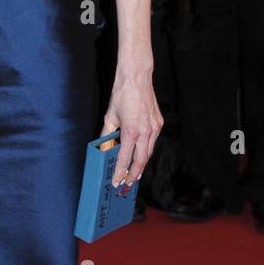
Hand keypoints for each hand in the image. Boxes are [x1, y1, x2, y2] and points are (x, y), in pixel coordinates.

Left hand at [99, 59, 161, 187]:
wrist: (137, 79)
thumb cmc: (121, 96)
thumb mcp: (110, 116)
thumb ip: (107, 135)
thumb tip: (105, 148)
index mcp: (131, 131)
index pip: (125, 158)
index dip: (121, 172)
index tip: (117, 181)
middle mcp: (145, 132)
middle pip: (141, 160)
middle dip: (134, 174)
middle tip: (128, 185)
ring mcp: (155, 128)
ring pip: (148, 153)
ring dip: (141, 165)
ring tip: (134, 175)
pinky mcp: (159, 124)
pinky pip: (152, 142)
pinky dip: (146, 151)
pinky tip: (140, 157)